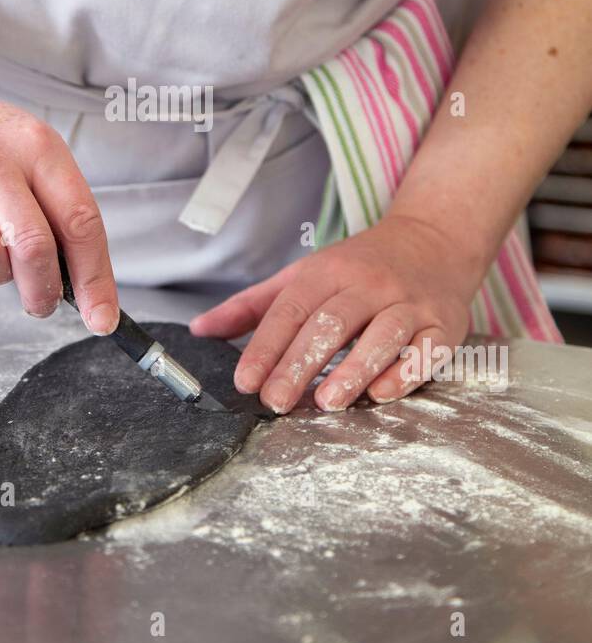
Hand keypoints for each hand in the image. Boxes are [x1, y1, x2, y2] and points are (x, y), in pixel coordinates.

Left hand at [190, 214, 479, 411]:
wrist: (434, 240)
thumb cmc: (359, 266)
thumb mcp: (303, 275)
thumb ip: (253, 305)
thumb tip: (200, 330)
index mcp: (328, 272)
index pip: (290, 310)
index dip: (265, 346)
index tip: (245, 381)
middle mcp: (368, 284)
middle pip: (331, 323)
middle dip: (300, 364)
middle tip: (276, 402)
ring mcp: (408, 303)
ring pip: (381, 335)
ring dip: (353, 370)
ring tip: (326, 402)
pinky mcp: (442, 324)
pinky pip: (426, 349)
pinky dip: (405, 372)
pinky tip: (382, 393)